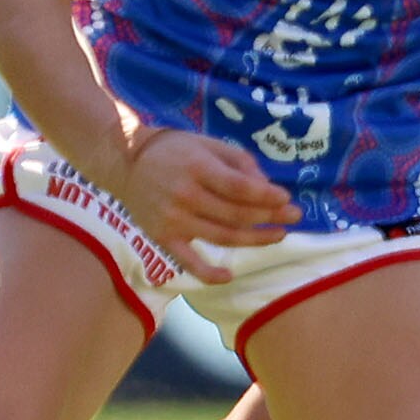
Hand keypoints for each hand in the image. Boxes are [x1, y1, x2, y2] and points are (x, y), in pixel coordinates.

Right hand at [112, 124, 295, 282]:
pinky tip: (229, 275)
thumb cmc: (175, 151)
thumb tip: (266, 186)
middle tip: (294, 217)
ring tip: (278, 235)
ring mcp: (173, 220)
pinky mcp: (162, 238)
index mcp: (197, 168)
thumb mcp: (209, 143)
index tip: (287, 198)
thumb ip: (239, 162)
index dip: (266, 196)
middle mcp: (185, 195)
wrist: (125, 162)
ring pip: (222, 237)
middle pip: (236, 214)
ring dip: (255, 240)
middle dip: (270, 217)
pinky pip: (188, 262)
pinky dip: (208, 273)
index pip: (239, 188)